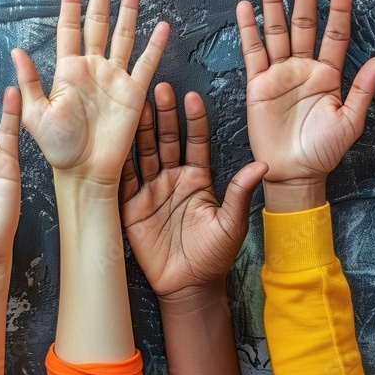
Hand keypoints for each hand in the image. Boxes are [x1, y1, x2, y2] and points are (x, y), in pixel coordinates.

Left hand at [12, 0, 168, 191]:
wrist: (85, 172)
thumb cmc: (57, 148)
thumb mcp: (36, 114)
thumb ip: (29, 82)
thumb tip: (16, 51)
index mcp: (67, 70)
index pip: (69, 28)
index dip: (71, 4)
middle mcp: (93, 69)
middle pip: (98, 23)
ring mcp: (114, 79)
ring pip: (123, 36)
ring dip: (128, 11)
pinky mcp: (133, 93)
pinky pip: (146, 64)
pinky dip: (155, 46)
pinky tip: (161, 26)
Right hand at [121, 84, 266, 297]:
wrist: (188, 286)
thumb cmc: (214, 256)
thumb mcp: (232, 223)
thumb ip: (240, 192)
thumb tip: (262, 165)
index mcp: (197, 178)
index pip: (194, 141)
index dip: (193, 120)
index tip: (191, 97)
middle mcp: (171, 179)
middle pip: (164, 140)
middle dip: (162, 115)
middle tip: (158, 88)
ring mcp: (149, 191)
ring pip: (142, 154)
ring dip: (138, 131)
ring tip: (134, 105)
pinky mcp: (129, 208)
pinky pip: (123, 180)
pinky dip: (118, 161)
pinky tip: (112, 141)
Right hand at [236, 0, 374, 195]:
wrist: (295, 173)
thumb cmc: (325, 152)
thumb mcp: (351, 122)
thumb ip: (361, 90)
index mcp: (330, 75)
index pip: (336, 35)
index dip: (338, 11)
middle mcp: (304, 69)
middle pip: (304, 24)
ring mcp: (280, 75)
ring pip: (277, 32)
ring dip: (274, 5)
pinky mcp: (258, 85)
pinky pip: (253, 53)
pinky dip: (249, 30)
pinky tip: (246, 9)